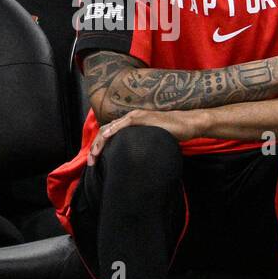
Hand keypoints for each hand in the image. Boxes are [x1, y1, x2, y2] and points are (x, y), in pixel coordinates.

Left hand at [87, 110, 202, 166]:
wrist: (186, 124)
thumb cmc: (172, 132)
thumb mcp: (151, 140)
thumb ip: (140, 144)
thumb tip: (133, 158)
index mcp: (130, 124)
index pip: (109, 134)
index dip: (99, 147)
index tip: (95, 162)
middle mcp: (130, 118)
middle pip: (105, 131)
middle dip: (95, 147)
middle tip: (91, 162)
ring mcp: (136, 116)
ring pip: (111, 128)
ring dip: (100, 141)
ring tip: (94, 154)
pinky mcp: (143, 117)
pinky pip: (125, 123)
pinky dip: (114, 130)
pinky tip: (106, 137)